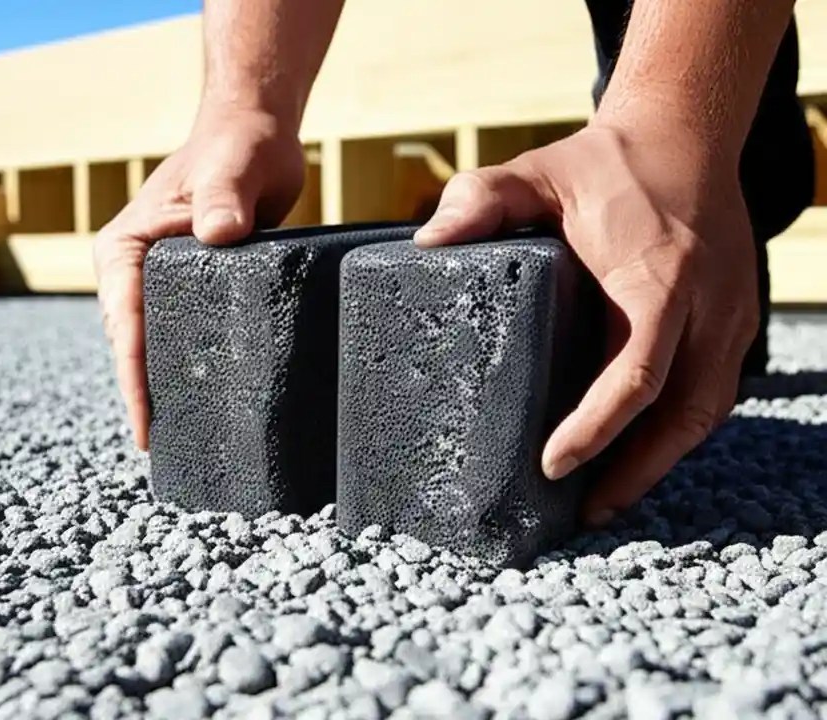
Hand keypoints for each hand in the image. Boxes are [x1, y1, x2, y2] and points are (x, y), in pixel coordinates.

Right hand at [92, 107, 305, 448]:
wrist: (254, 132)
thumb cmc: (239, 144)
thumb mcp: (234, 168)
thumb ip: (225, 197)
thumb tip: (219, 234)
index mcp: (124, 248)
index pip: (124, 323)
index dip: (133, 377)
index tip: (144, 425)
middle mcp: (130, 270)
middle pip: (129, 345)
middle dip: (141, 395)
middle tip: (162, 450)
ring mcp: (155, 282)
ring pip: (150, 347)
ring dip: (161, 388)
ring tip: (180, 444)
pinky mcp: (185, 289)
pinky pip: (177, 336)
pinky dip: (185, 368)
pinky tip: (204, 404)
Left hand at [414, 118, 758, 526]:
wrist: (683, 136)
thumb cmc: (604, 163)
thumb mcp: (537, 170)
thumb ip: (481, 198)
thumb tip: (426, 244)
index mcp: (661, 278)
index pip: (637, 374)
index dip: (598, 427)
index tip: (553, 463)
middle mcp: (708, 306)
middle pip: (684, 412)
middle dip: (637, 470)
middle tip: (584, 513)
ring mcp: (730, 317)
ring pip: (704, 410)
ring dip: (659, 461)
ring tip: (606, 501)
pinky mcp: (731, 322)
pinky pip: (709, 391)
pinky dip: (674, 430)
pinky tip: (636, 456)